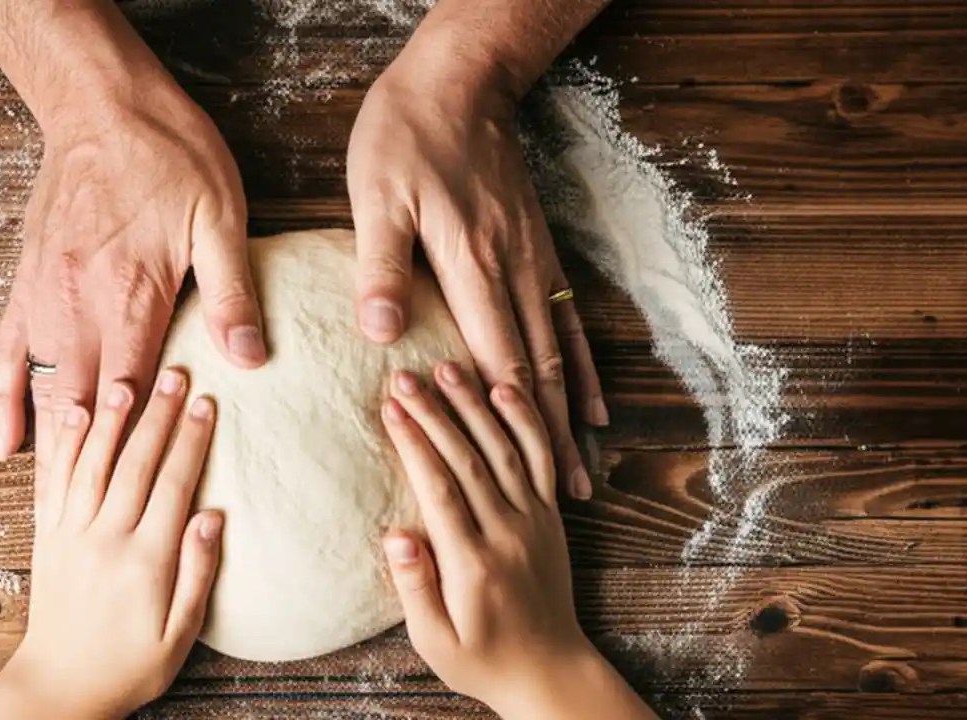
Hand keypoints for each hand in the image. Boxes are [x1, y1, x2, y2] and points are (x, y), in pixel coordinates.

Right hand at [0, 72, 264, 485]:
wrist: (101, 106)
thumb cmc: (169, 157)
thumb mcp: (220, 219)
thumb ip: (230, 294)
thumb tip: (249, 359)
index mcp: (131, 299)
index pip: (133, 396)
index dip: (140, 448)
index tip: (150, 491)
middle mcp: (78, 309)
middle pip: (83, 407)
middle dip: (96, 463)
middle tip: (105, 517)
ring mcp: (43, 299)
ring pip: (41, 390)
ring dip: (55, 446)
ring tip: (63, 503)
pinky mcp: (25, 285)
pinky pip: (2, 356)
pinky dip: (1, 403)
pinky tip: (2, 443)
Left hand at [0, 368, 222, 719]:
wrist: (59, 688)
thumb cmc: (129, 667)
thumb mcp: (180, 635)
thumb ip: (197, 574)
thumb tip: (213, 517)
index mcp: (144, 561)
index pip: (173, 485)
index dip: (191, 441)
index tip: (206, 404)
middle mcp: (105, 540)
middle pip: (135, 464)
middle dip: (158, 415)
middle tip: (176, 374)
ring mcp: (71, 535)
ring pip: (91, 465)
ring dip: (111, 420)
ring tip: (128, 380)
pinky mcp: (47, 538)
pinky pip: (53, 483)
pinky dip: (62, 446)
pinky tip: (72, 415)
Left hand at [348, 61, 605, 500]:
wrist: (459, 80)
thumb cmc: (408, 136)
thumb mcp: (377, 196)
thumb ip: (383, 267)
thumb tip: (385, 335)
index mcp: (473, 267)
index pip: (498, 363)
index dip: (515, 426)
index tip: (531, 479)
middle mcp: (514, 272)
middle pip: (537, 370)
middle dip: (550, 438)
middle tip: (567, 496)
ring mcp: (532, 261)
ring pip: (557, 352)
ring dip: (567, 412)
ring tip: (582, 464)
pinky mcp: (535, 248)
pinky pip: (566, 318)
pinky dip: (579, 363)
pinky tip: (590, 394)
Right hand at [380, 363, 653, 718]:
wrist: (549, 671)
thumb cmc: (481, 659)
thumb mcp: (435, 642)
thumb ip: (415, 588)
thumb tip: (395, 536)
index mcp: (473, 564)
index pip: (440, 489)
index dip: (414, 442)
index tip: (389, 406)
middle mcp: (508, 534)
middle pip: (470, 458)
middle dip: (435, 411)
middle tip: (405, 374)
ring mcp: (535, 521)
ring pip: (506, 449)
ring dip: (477, 405)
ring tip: (448, 367)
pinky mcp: (551, 516)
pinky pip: (542, 459)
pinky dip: (527, 421)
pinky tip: (504, 389)